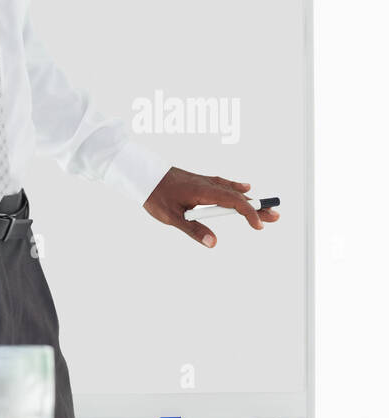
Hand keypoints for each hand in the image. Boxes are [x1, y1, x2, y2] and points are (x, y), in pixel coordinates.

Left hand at [143, 167, 279, 247]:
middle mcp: (208, 184)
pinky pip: (223, 185)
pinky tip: (245, 189)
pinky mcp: (200, 181)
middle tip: (276, 217)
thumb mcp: (171, 216)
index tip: (258, 225)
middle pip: (238, 197)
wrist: (142, 175)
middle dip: (257, 207)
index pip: (233, 203)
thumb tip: (213, 243)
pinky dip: (236, 189)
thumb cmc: (155, 195)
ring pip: (232, 191)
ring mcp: (205, 182)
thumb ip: (193, 230)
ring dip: (250, 201)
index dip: (249, 214)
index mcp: (204, 191)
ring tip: (266, 208)